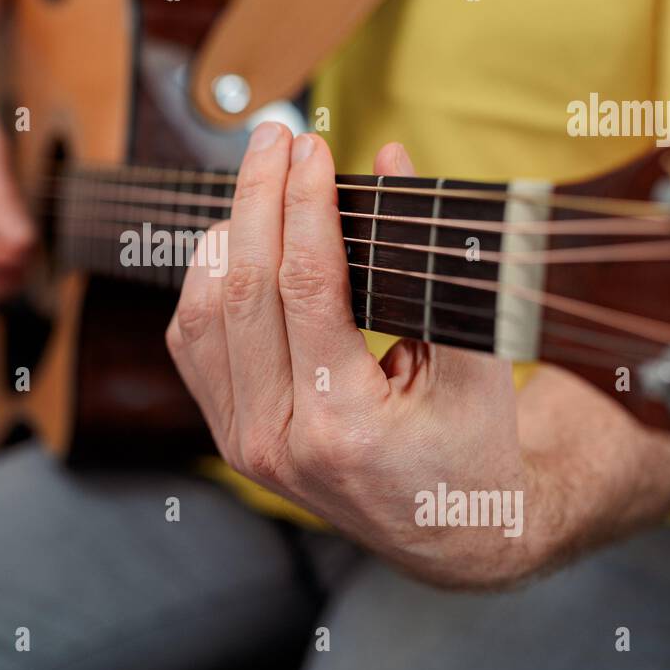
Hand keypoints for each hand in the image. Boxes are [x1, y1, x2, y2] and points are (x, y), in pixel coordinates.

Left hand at [166, 123, 544, 586]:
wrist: (450, 532)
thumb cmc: (474, 443)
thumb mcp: (476, 355)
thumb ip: (433, 258)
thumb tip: (390, 157)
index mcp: (344, 425)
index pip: (308, 287)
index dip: (306, 206)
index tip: (313, 148)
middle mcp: (277, 439)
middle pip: (245, 290)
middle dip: (257, 199)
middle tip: (275, 137)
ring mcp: (243, 443)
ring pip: (202, 316)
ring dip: (226, 237)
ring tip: (258, 184)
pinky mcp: (229, 438)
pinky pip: (193, 345)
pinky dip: (206, 284)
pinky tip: (235, 244)